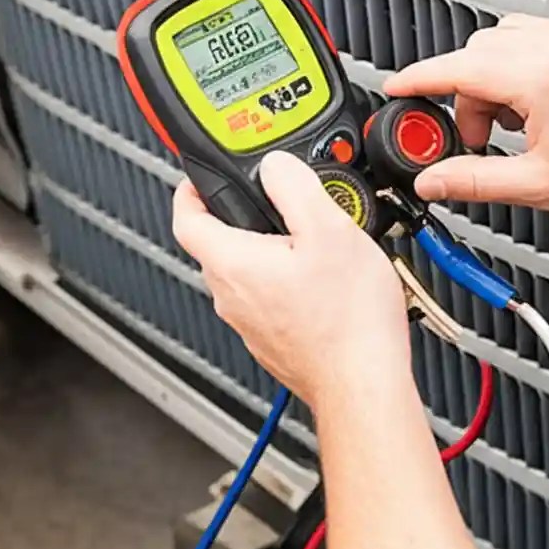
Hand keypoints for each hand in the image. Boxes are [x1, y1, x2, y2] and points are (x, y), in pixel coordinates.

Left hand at [172, 152, 410, 411]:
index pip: (185, 216)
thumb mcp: (330, 229)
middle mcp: (231, 296)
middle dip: (246, 217)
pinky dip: (287, 284)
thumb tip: (275, 165)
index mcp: (233, 263)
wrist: (363, 383)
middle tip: (281, 202)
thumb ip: (294, 186)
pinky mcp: (273, 341)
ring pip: (248, 273)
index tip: (204, 175)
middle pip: (220, 243)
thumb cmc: (348, 320)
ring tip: (315, 243)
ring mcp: (250, 323)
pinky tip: (325, 283)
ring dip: (272, 252)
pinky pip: (269, 300)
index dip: (191, 187)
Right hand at [384, 14, 548, 217]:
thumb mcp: (540, 186)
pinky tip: (536, 109)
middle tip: (481, 140)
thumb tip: (434, 181)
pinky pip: (534, 39)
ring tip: (514, 129)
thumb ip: (475, 181)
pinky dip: (520, 69)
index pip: (457, 66)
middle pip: (477, 53)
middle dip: (466, 96)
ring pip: (503, 42)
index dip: (419, 80)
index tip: (398, 88)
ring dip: (493, 81)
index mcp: (542, 75)